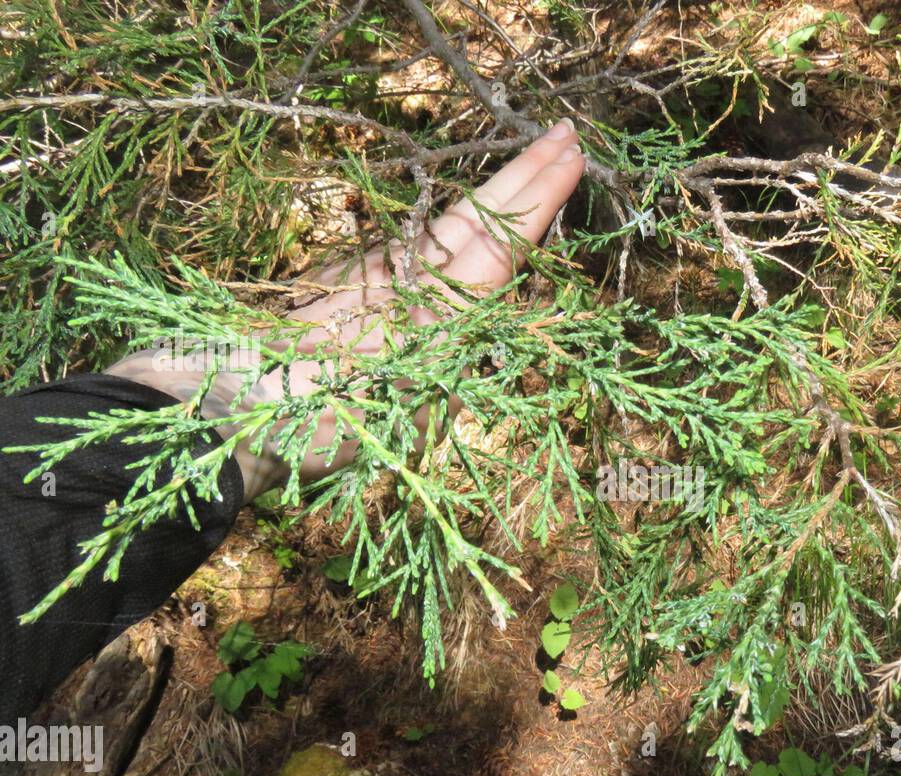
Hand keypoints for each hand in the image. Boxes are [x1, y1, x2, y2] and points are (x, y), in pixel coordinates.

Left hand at [108, 119, 586, 497]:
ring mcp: (376, 286)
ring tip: (529, 169)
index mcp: (426, 300)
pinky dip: (455, 231)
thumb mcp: (403, 378)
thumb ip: (450, 326)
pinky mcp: (350, 301)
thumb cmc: (317, 411)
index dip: (535, 200)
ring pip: (450, 231)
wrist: (226, 412)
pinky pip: (421, 253)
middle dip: (522, 179)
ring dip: (494, 198)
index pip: (495, 240)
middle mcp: (406, 280)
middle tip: (564, 135)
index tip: (571, 153)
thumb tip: (495, 278)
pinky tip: (458, 230)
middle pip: (475, 221)